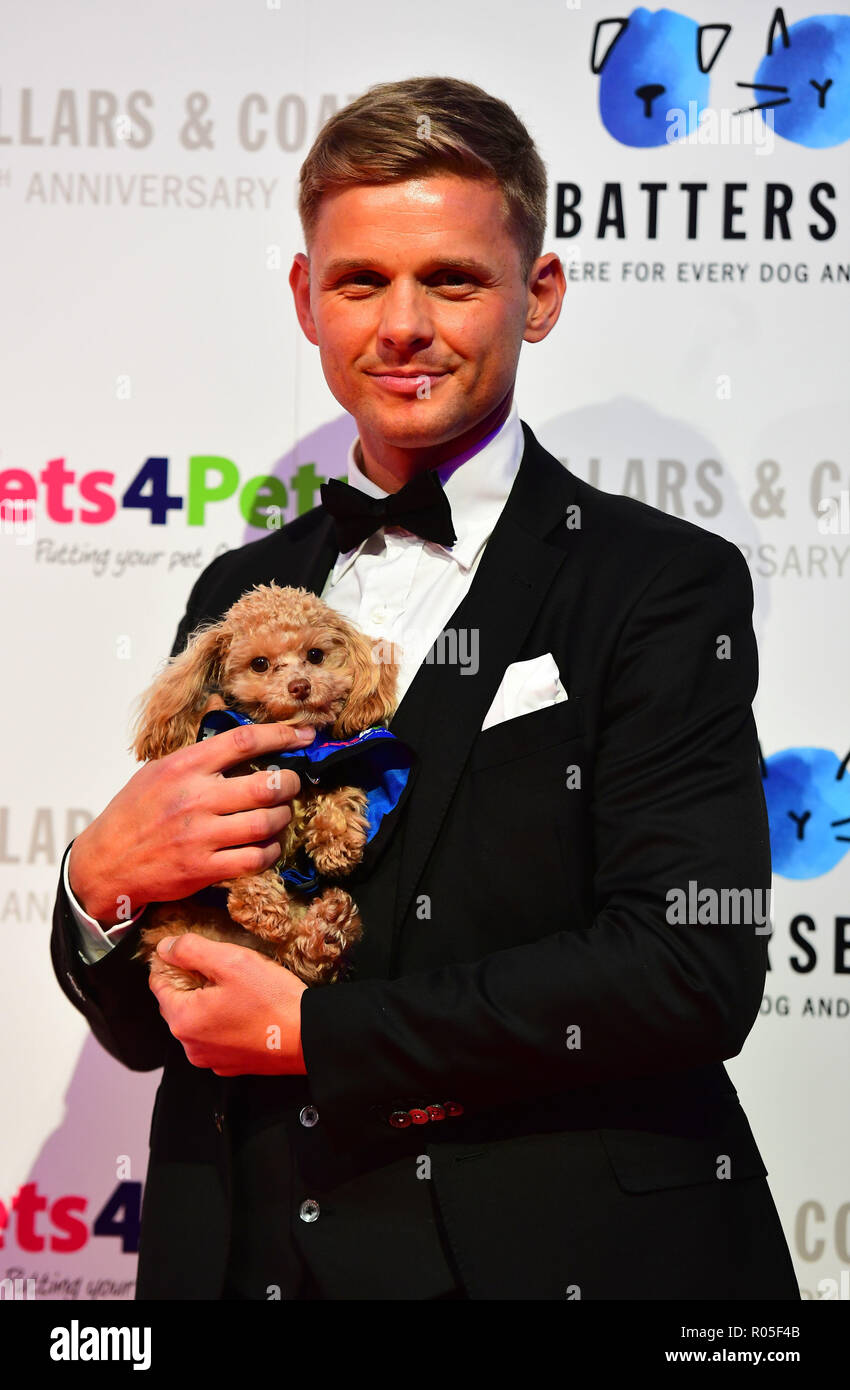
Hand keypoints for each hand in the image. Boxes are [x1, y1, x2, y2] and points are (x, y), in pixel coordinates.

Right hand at [68, 721, 315, 924]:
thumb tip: (235, 730)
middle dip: (290, 783)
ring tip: (279, 814)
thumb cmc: (134, 813)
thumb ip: (197, 754)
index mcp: (184, 767)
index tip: (305, 734)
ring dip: (282, 818)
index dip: (282, 734)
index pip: (243, 741)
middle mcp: (195, 799)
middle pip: (266, 784)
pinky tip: (266, 844)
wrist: (106, 862)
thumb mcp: (157, 771)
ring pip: (266, 822)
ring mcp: (201, 836)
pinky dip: (270, 850)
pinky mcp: (205, 868)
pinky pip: (256, 858)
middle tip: (291, 783)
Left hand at [148, 934, 307, 1074]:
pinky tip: (245, 1011)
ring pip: (196, 1021)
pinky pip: (215, 1038)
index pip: (158, 983)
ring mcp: (210, 1059)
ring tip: (238, 989)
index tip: (194, 952)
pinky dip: (222, 1023)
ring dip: (207, 1003)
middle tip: (223, 969)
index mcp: (183, 1020)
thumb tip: (165, 947)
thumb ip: (191, 949)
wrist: (308, 1036)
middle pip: (176, 1003)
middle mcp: (190, 1046)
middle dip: (192, 983)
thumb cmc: (273, 1000)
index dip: (173, 962)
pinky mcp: (230, 1066)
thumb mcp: (231, 961)